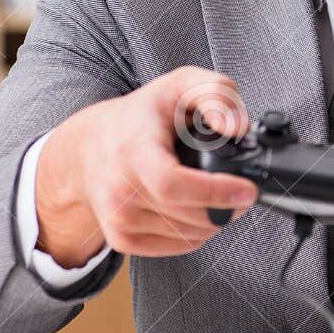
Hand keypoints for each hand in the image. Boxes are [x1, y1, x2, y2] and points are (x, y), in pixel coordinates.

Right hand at [34, 66, 260, 267]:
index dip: (214, 192)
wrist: (87, 148)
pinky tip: (197, 210)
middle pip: (189, 215)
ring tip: (218, 196)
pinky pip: (177, 247)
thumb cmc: (139, 117)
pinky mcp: (122, 240)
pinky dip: (197, 233)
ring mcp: (119, 219)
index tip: (246, 191)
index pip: (172, 184)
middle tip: (243, 191)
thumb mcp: (179, 85)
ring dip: (214, 219)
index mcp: (134, 151)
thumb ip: (215, 94)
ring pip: (189, 235)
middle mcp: (121, 190)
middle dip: (227, 206)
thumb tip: (237, 127)